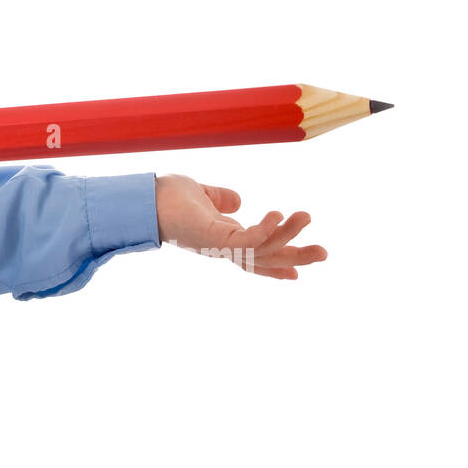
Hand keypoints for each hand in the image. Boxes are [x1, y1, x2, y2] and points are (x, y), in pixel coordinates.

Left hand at [155, 173, 326, 278]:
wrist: (142, 198)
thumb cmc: (165, 197)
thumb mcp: (201, 194)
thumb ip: (220, 199)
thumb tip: (237, 202)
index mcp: (222, 240)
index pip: (254, 256)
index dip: (276, 265)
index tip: (298, 273)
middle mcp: (222, 248)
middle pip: (265, 260)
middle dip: (296, 257)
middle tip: (325, 253)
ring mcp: (218, 245)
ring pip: (262, 249)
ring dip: (288, 234)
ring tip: (306, 215)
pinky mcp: (213, 238)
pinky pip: (247, 240)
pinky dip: (265, 229)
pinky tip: (278, 214)